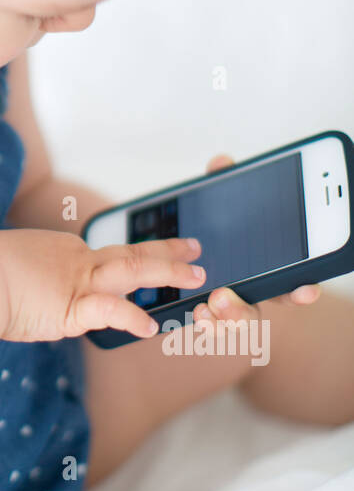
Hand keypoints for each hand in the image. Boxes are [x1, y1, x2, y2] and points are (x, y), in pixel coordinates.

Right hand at [0, 228, 205, 343]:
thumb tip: (23, 289)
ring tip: (196, 276)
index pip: (108, 256)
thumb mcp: (8, 265)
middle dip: (167, 252)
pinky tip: (151, 327)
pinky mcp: (70, 308)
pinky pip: (110, 311)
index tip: (157, 253)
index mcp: (64, 252)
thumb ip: (27, 277)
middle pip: (132, 252)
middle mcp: (77, 262)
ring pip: (133, 271)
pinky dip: (133, 318)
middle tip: (195, 249)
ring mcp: (76, 283)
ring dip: (168, 273)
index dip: (138, 255)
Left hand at [191, 154, 320, 331]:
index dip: (302, 289)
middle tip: (222, 297)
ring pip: (235, 323)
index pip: (291, 281)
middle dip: (242, 311)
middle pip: (257, 312)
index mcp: (267, 266)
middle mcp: (253, 290)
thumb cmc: (221, 227)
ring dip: (222, 317)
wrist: (184, 254)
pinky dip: (207, 324)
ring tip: (205, 306)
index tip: (305, 290)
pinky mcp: (208, 312)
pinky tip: (197, 314)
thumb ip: (225, 184)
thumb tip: (222, 163)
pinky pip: (212, 327)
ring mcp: (231, 305)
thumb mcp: (220, 201)